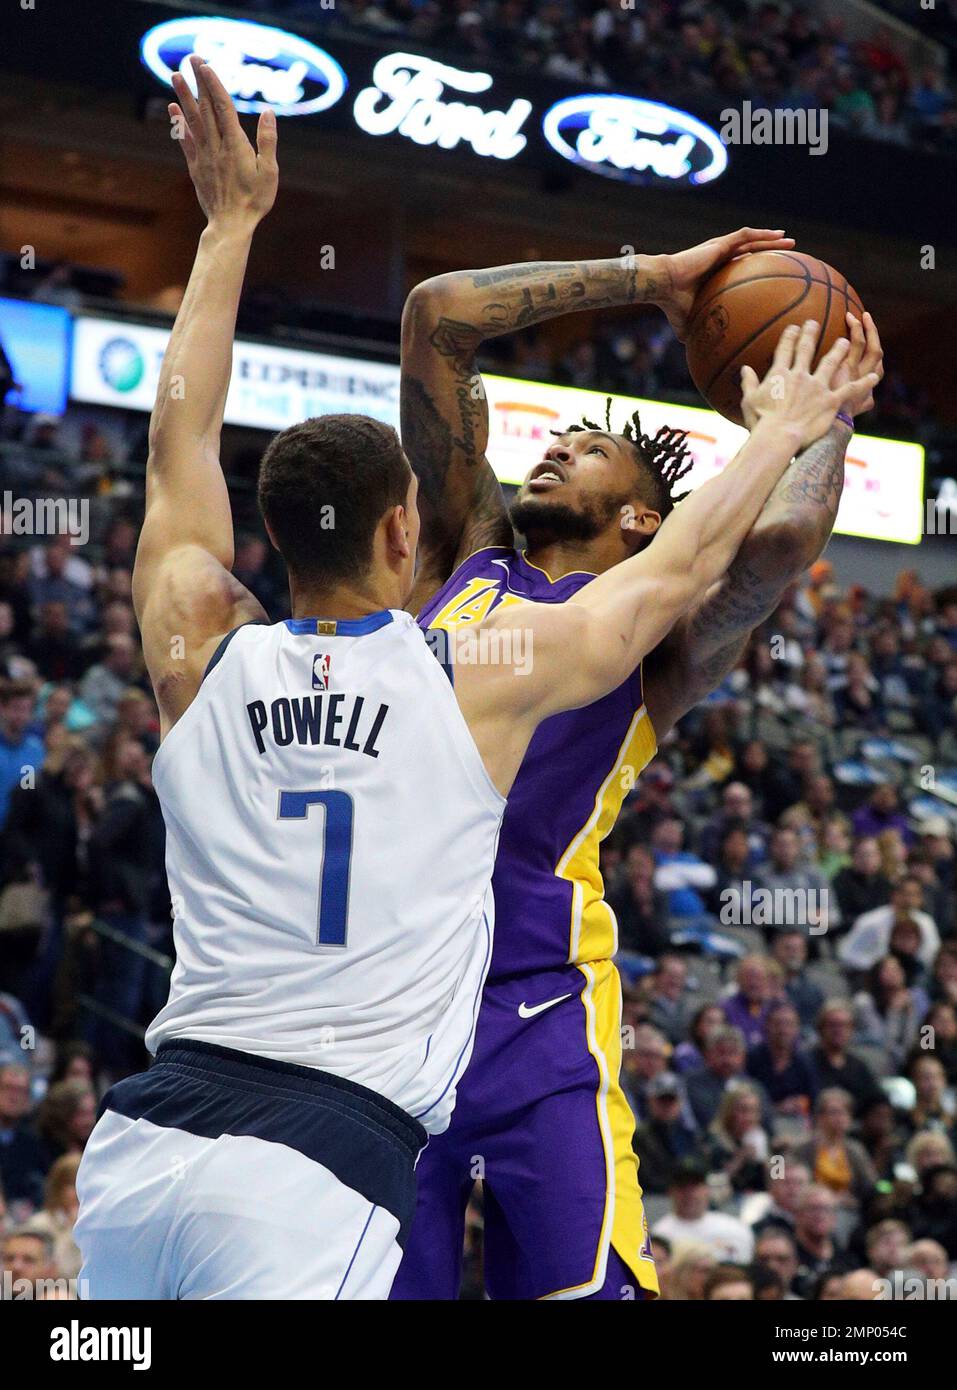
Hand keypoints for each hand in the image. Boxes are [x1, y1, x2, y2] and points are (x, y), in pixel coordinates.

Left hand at [169, 56, 277, 227]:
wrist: (231, 225)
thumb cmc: (255, 201)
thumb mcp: (269, 172)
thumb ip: (267, 141)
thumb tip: (267, 113)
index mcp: (236, 146)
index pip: (223, 108)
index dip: (214, 85)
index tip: (206, 66)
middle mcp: (217, 147)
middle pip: (205, 108)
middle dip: (198, 82)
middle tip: (191, 58)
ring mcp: (204, 156)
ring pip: (192, 120)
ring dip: (184, 96)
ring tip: (176, 75)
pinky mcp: (196, 167)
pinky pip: (185, 141)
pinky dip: (179, 123)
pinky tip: (173, 108)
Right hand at [654, 227, 795, 338]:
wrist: (662, 285)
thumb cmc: (672, 304)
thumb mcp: (687, 323)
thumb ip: (696, 332)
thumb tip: (698, 353)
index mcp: (714, 272)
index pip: (740, 267)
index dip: (756, 269)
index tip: (772, 275)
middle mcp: (719, 258)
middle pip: (751, 252)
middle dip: (771, 253)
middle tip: (789, 257)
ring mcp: (720, 249)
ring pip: (752, 241)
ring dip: (771, 240)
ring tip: (790, 243)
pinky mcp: (720, 244)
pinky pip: (746, 236)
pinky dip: (762, 234)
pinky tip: (778, 235)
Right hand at [741, 320, 878, 449]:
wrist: (778, 437)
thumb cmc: (760, 422)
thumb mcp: (749, 401)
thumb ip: (749, 383)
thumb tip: (744, 369)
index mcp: (780, 374)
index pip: (785, 349)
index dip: (790, 336)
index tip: (794, 327)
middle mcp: (800, 375)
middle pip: (807, 350)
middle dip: (811, 334)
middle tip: (815, 323)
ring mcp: (817, 387)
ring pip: (832, 363)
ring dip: (839, 351)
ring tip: (845, 341)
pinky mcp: (830, 401)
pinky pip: (850, 389)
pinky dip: (863, 383)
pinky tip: (873, 377)